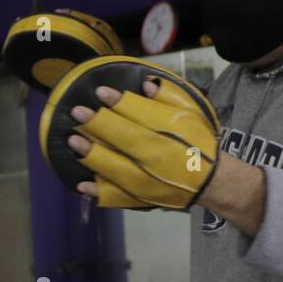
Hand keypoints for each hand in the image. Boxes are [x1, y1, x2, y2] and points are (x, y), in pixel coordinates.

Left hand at [39, 56, 218, 210]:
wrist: (210, 181)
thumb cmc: (198, 142)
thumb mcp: (190, 113)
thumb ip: (168, 96)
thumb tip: (145, 84)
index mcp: (166, 134)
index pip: (136, 114)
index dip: (116, 101)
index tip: (99, 92)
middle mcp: (153, 158)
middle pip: (119, 139)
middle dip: (95, 124)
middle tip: (76, 112)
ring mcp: (144, 181)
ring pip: (112, 167)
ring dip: (90, 154)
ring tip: (72, 140)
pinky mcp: (140, 198)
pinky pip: (114, 196)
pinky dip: (97, 191)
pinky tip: (81, 184)